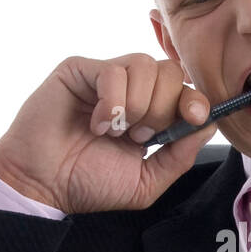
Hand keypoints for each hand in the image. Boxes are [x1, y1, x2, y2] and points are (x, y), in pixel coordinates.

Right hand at [0, 53, 217, 212]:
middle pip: (171, 72)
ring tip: (116, 131)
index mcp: (150, 113)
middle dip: (164, 108)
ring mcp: (105, 77)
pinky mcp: (80, 70)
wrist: (42, 186)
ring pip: (145, 65)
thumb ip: (179, 156)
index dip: (196, 100)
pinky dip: (112, 103)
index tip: (194, 117)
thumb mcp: (145, 181)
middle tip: (139, 137)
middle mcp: (131, 90)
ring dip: (138, 106)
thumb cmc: (88, 184)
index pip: (186, 88)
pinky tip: (97, 124)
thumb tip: (208, 124)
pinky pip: (114, 70)